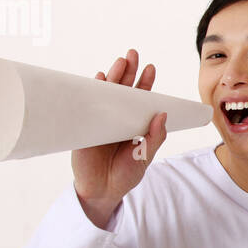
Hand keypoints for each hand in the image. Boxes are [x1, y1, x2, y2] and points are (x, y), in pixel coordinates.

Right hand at [71, 49, 168, 216]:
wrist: (102, 192)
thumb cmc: (124, 175)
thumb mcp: (144, 157)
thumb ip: (154, 138)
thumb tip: (163, 115)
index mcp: (132, 124)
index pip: (140, 99)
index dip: (144, 83)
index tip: (150, 68)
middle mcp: (116, 119)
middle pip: (123, 90)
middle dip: (128, 72)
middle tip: (133, 54)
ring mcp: (100, 121)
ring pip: (106, 94)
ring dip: (113, 76)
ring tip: (121, 61)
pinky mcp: (85, 127)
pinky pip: (88, 106)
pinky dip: (93, 91)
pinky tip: (100, 79)